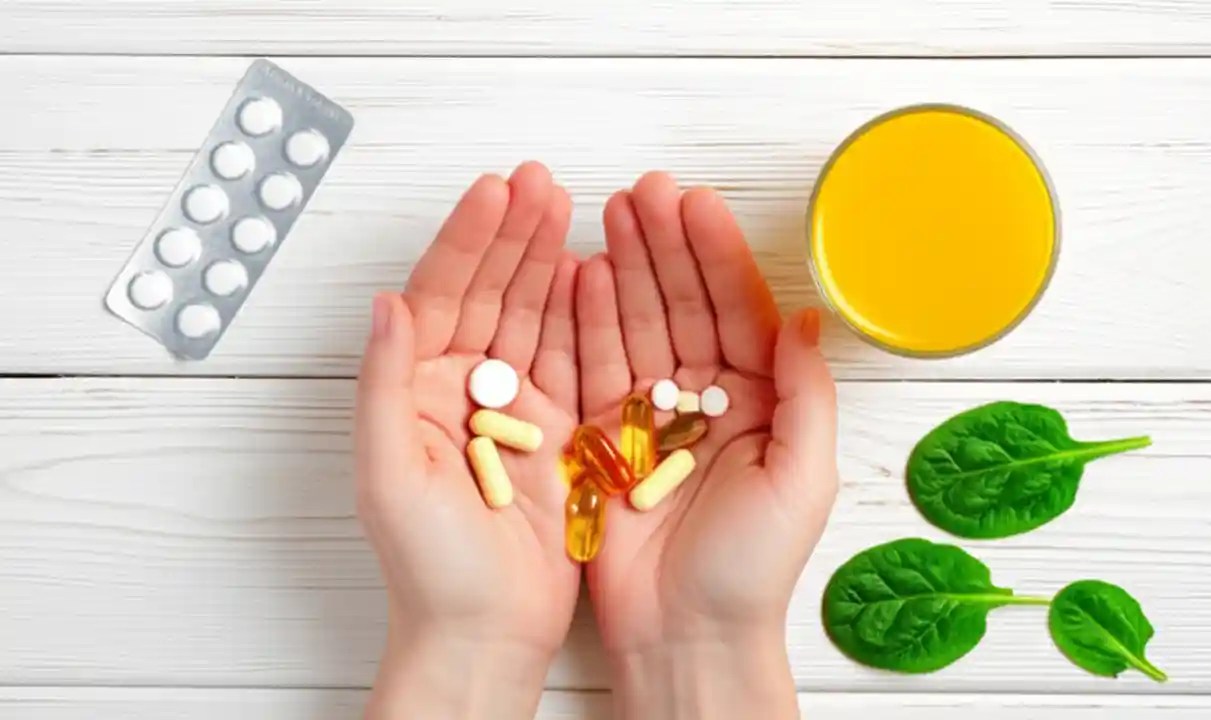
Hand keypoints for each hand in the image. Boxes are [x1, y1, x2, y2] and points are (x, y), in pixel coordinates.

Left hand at [355, 163, 579, 718]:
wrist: (485, 631)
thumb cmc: (429, 568)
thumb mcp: (390, 476)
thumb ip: (385, 385)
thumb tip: (386, 303)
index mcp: (414, 389)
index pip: (439, 295)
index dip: (467, 241)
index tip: (496, 193)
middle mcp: (460, 388)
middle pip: (487, 292)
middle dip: (512, 235)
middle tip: (541, 184)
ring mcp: (511, 405)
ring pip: (529, 314)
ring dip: (546, 259)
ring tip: (568, 207)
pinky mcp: (555, 429)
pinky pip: (568, 355)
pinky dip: (580, 312)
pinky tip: (592, 272)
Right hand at [577, 173, 838, 718]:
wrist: (686, 635)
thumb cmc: (752, 570)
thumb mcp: (804, 478)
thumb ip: (807, 394)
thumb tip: (805, 317)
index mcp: (761, 401)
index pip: (737, 310)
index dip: (715, 256)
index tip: (694, 205)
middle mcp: (706, 399)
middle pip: (683, 305)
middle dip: (664, 246)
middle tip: (642, 192)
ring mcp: (651, 415)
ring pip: (637, 325)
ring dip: (624, 269)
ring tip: (609, 215)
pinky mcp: (605, 437)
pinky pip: (595, 367)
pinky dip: (586, 322)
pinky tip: (579, 277)